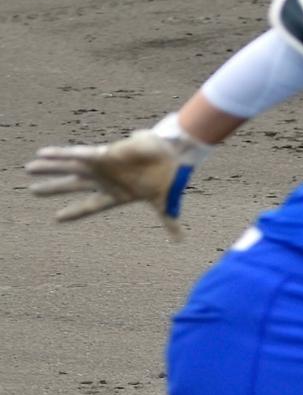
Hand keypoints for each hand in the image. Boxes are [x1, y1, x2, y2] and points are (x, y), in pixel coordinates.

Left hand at [25, 115, 211, 240]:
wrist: (172, 156)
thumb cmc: (167, 178)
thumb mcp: (164, 204)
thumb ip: (169, 221)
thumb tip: (181, 241)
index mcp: (116, 194)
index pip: (90, 205)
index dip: (74, 212)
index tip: (57, 218)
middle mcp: (104, 180)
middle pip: (73, 185)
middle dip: (53, 188)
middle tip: (33, 190)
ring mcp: (101, 166)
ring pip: (70, 168)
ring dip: (49, 168)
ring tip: (29, 168)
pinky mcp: (102, 154)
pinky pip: (77, 154)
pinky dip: (60, 154)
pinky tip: (42, 153)